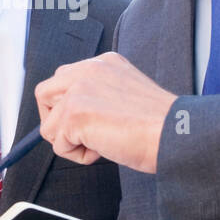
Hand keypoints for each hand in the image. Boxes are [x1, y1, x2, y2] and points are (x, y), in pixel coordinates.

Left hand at [34, 51, 177, 172]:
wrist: (174, 134)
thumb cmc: (160, 124)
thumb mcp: (125, 95)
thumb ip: (99, 96)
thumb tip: (72, 117)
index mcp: (104, 63)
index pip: (65, 78)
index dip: (68, 105)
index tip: (84, 122)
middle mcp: (89, 69)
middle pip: (45, 93)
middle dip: (56, 120)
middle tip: (81, 135)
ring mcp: (79, 90)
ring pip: (48, 123)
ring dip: (69, 141)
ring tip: (100, 143)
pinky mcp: (73, 113)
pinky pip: (58, 145)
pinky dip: (78, 156)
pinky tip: (103, 149)